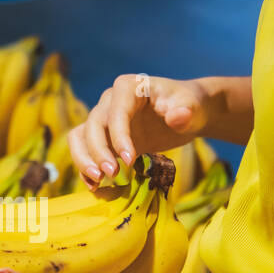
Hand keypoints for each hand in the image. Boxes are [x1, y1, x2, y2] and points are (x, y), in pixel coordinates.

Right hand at [69, 74, 210, 185]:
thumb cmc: (190, 106)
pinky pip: (84, 149)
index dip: (119, 136)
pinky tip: (95, 186)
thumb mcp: (193, 107)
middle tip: (112, 174)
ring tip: (97, 181)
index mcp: (129, 87)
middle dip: (99, 151)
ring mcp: (105, 119)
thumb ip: (185, 111)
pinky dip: (85, 167)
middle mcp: (110, 100)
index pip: (116, 112)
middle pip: (93, 125)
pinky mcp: (105, 137)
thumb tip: (176, 116)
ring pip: (80, 136)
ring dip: (84, 159)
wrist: (187, 114)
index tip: (130, 159)